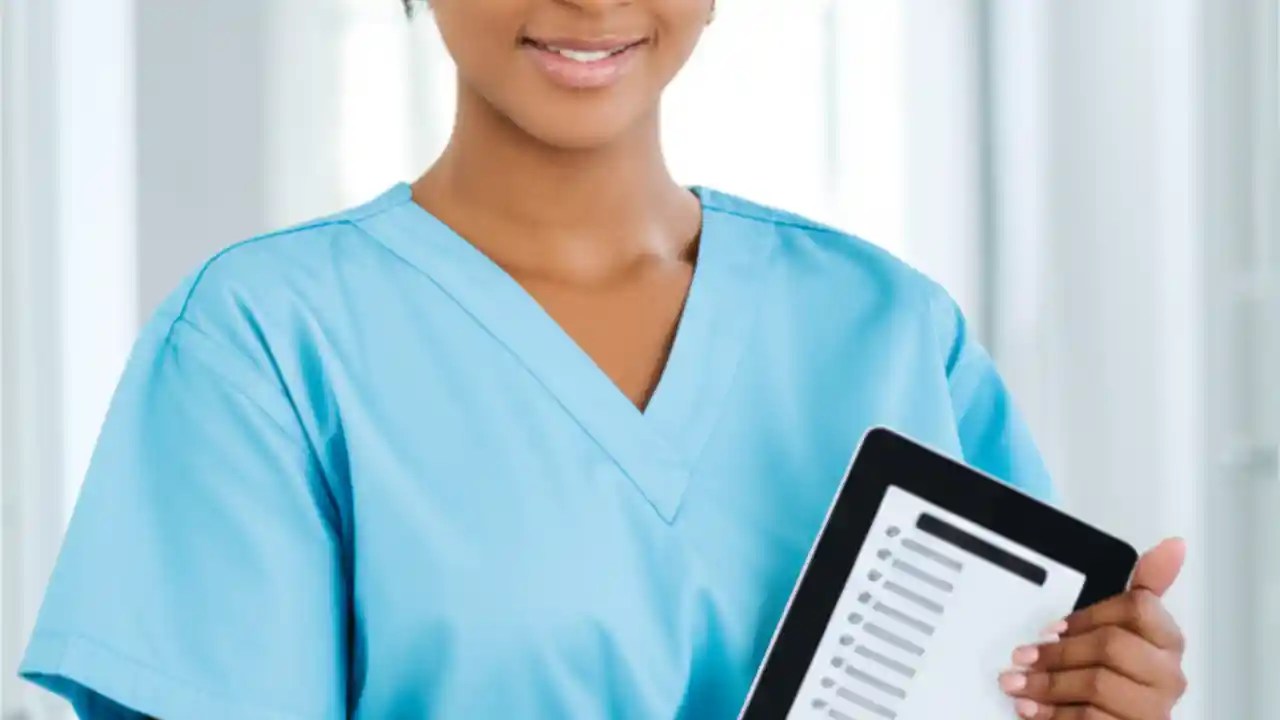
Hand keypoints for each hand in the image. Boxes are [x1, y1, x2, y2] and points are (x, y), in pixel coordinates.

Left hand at [998, 538, 1187, 718]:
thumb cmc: (1119, 675)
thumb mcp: (1127, 628)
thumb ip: (1147, 587)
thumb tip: (1173, 545)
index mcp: (1167, 641)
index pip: (1137, 608)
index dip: (1088, 615)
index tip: (1052, 627)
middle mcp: (1167, 676)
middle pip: (1111, 645)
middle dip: (1058, 652)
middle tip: (1022, 657)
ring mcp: (1153, 709)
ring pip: (1098, 685)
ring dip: (1047, 685)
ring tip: (1017, 685)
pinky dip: (1052, 715)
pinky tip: (1031, 710)